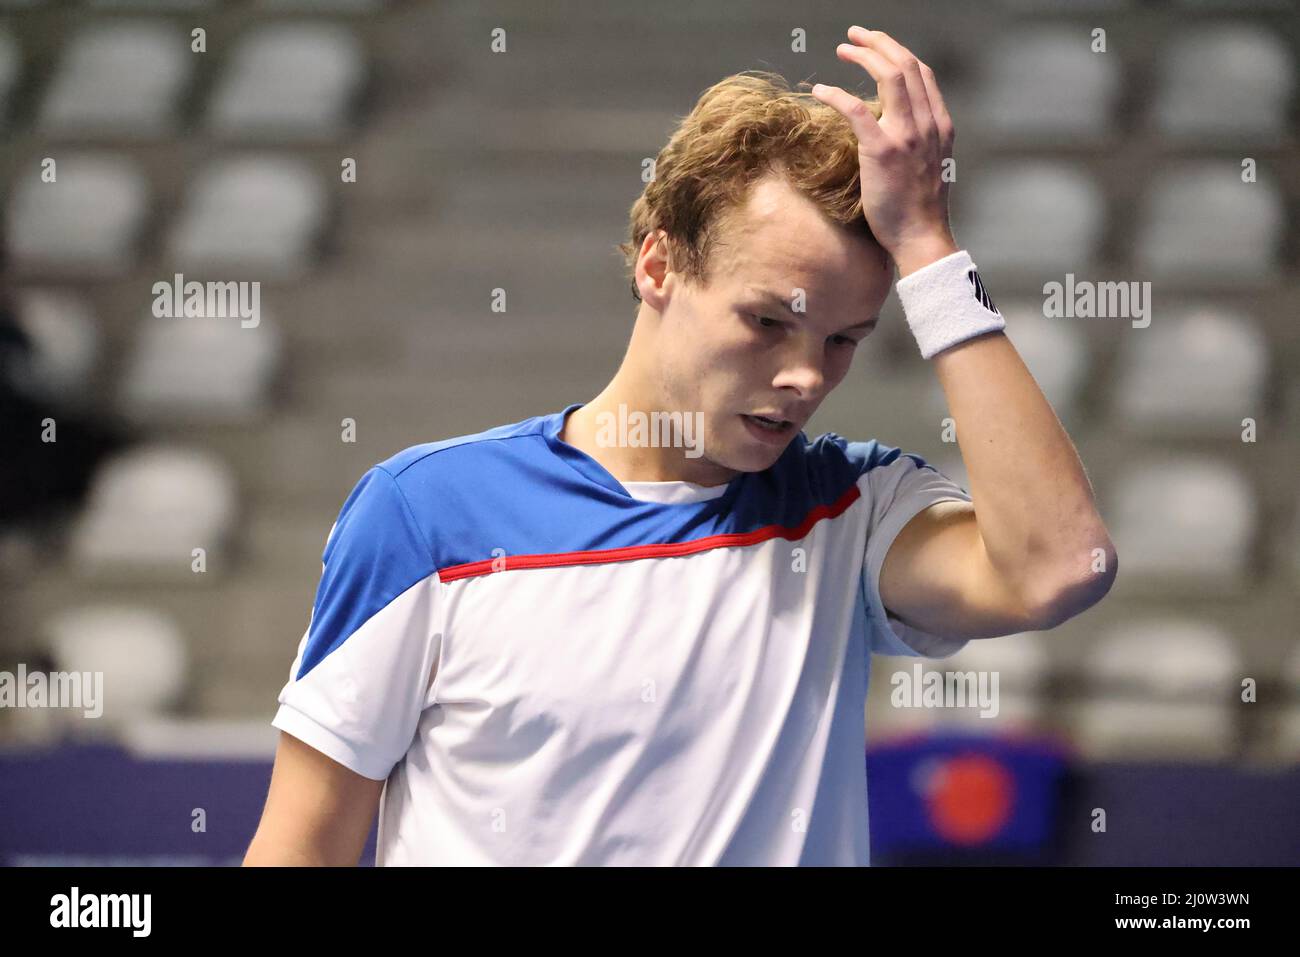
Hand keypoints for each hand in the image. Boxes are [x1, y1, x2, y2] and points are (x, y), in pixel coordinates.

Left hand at [811, 27, 957, 276]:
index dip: (899, 53)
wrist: (921, 237)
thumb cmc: (920, 210)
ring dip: (863, 56)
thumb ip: (920, 142)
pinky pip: (856, 110)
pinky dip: (836, 94)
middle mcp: (928, 123)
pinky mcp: (882, 151)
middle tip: (856, 36)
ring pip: (889, 76)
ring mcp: (907, 135)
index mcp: (941, 125)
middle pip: (906, 64)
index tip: (878, 47)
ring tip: (843, 49)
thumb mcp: (931, 166)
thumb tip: (899, 130)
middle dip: (879, 42)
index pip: (923, 74)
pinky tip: (820, 91)